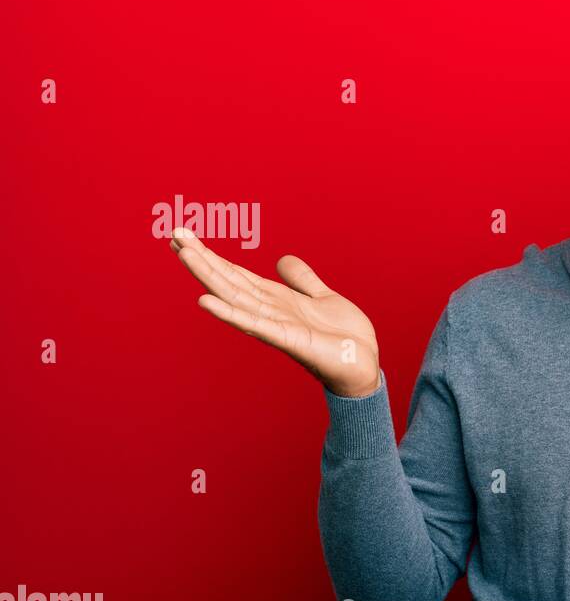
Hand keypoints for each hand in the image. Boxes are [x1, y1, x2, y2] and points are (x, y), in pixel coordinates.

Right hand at [168, 227, 380, 396]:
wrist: (365, 365)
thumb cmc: (343, 337)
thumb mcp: (323, 297)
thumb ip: (302, 280)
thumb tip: (282, 259)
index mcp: (277, 299)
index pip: (237, 274)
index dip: (213, 256)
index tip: (186, 237)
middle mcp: (269, 311)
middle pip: (229, 281)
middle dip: (203, 259)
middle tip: (175, 235)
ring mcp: (275, 326)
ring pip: (235, 296)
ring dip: (209, 276)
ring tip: (184, 254)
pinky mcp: (288, 340)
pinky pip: (254, 324)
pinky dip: (229, 313)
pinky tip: (205, 300)